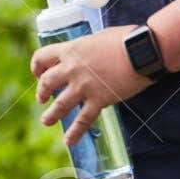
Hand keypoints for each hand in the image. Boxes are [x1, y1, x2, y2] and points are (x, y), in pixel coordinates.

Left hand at [31, 25, 150, 144]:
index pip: (42, 57)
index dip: (37, 67)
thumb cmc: (125, 40)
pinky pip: (83, 119)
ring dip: (50, 115)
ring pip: (59, 105)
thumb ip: (86, 49)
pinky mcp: (98, 99)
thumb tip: (87, 54)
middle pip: (46, 83)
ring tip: (46, 121)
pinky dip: (75, 132)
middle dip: (42, 92)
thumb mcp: (97, 38)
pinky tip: (69, 140)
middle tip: (42, 99)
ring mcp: (84, 86)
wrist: (142, 50)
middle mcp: (72, 69)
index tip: (39, 74)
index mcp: (71, 50)